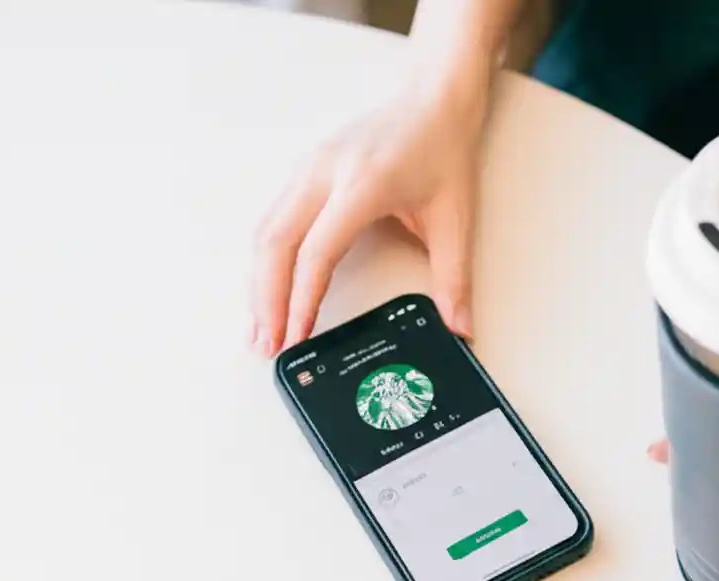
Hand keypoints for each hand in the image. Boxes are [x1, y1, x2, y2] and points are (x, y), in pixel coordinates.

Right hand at [250, 81, 486, 355]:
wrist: (435, 97)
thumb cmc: (444, 148)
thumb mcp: (456, 217)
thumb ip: (454, 277)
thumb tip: (459, 325)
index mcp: (363, 183)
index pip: (318, 251)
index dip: (302, 298)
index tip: (297, 337)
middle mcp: (326, 172)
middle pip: (276, 243)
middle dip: (267, 299)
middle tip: (268, 345)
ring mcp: (310, 167)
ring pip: (266, 231)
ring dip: (259, 282)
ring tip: (262, 329)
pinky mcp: (305, 170)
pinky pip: (273, 218)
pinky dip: (266, 259)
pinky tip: (268, 288)